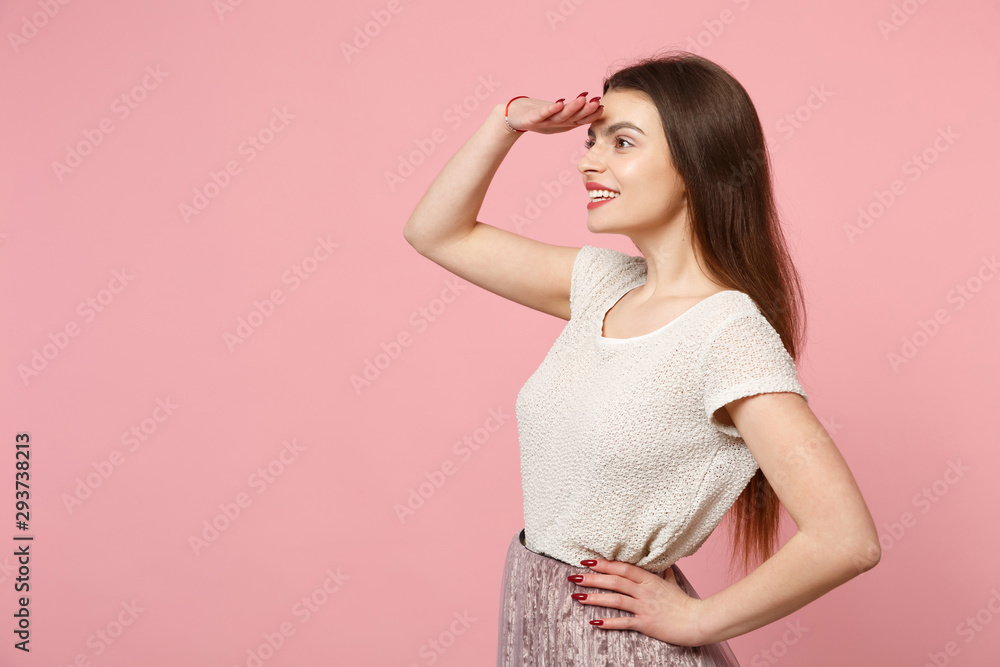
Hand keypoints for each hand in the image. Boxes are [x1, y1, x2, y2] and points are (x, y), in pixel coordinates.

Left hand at [503, 94, 602, 134]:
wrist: (514, 118)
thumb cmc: (539, 115)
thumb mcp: (560, 114)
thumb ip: (574, 111)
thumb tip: (592, 100)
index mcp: (564, 123)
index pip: (580, 119)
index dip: (591, 114)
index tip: (603, 106)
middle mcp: (557, 123)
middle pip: (573, 117)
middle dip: (586, 110)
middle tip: (597, 102)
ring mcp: (545, 122)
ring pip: (561, 115)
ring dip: (572, 108)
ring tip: (582, 98)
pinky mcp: (533, 119)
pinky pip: (544, 113)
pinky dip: (552, 108)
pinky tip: (560, 102)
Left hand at [569, 558, 705, 646]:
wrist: (698, 621)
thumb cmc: (685, 603)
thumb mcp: (674, 584)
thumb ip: (665, 574)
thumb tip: (665, 565)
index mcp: (649, 579)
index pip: (623, 568)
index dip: (604, 564)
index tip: (587, 561)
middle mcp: (645, 591)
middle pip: (614, 581)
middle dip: (592, 578)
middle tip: (573, 576)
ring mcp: (644, 607)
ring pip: (616, 599)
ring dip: (595, 598)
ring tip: (577, 596)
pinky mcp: (646, 624)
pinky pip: (624, 622)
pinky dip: (609, 623)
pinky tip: (594, 623)